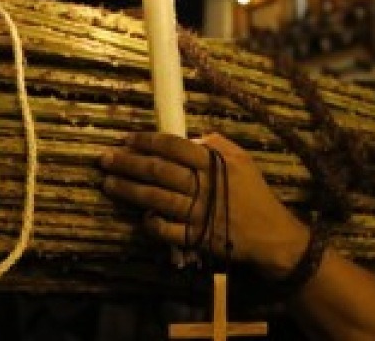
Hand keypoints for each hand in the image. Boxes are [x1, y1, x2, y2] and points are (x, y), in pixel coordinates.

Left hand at [99, 132, 309, 279]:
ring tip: (108, 184)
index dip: (147, 141)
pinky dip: (151, 223)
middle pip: (158, 170)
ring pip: (155, 198)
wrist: (270, 234)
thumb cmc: (254, 194)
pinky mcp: (195, 237)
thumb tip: (191, 137)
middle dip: (127, 163)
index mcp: (213, 163)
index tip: (127, 139)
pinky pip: (166, 230)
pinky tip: (140, 217)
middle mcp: (202, 185)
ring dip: (128, 190)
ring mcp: (197, 213)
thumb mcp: (242, 160)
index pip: (174, 146)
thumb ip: (218, 144)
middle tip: (104, 159)